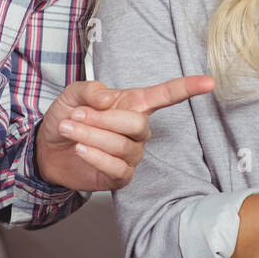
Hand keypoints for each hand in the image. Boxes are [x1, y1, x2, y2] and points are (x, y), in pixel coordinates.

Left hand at [34, 76, 214, 191]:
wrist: (49, 148)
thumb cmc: (69, 116)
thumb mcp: (73, 95)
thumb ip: (89, 91)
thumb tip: (107, 97)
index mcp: (134, 104)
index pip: (167, 95)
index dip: (188, 88)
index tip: (209, 82)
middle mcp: (138, 130)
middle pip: (138, 124)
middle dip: (104, 120)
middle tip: (76, 117)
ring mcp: (132, 154)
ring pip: (123, 147)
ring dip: (92, 137)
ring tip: (70, 130)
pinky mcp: (121, 176)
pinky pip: (118, 168)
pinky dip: (96, 157)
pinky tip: (81, 149)